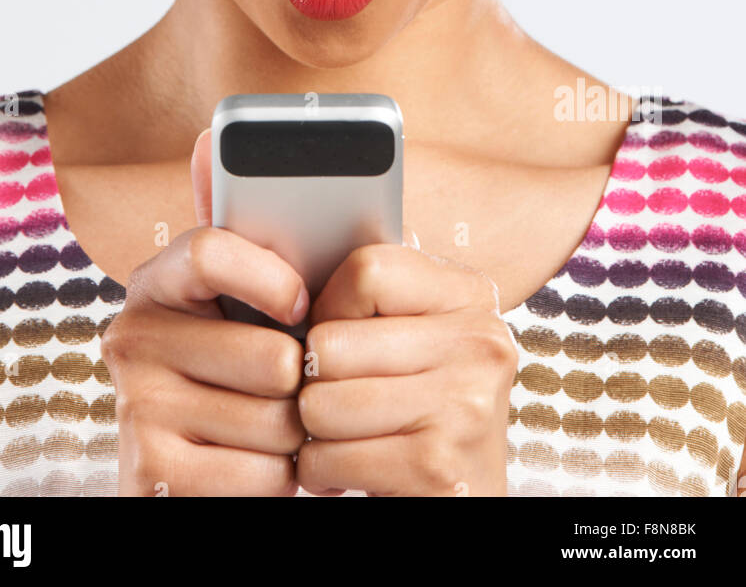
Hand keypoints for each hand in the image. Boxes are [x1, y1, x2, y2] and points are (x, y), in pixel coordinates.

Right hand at [100, 130, 307, 495]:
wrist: (197, 480)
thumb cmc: (241, 372)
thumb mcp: (244, 299)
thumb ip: (241, 225)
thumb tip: (206, 137)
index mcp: (156, 280)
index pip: (208, 250)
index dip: (271, 278)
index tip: (302, 303)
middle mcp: (131, 337)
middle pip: (267, 353)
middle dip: (301, 380)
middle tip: (291, 386)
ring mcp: (136, 409)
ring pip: (275, 418)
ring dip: (295, 435)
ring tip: (276, 428)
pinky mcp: (151, 476)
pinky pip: (263, 476)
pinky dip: (279, 482)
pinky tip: (257, 468)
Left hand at [296, 244, 517, 496]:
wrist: (466, 497)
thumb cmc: (427, 410)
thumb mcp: (419, 335)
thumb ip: (374, 298)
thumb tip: (291, 284)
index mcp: (470, 295)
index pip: (367, 271)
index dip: (330, 306)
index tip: (336, 335)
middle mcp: (477, 344)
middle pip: (331, 343)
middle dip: (314, 381)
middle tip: (339, 398)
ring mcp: (462, 405)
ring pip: (319, 404)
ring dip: (314, 432)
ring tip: (345, 435)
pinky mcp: (435, 466)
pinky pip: (326, 458)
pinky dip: (321, 472)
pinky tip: (349, 469)